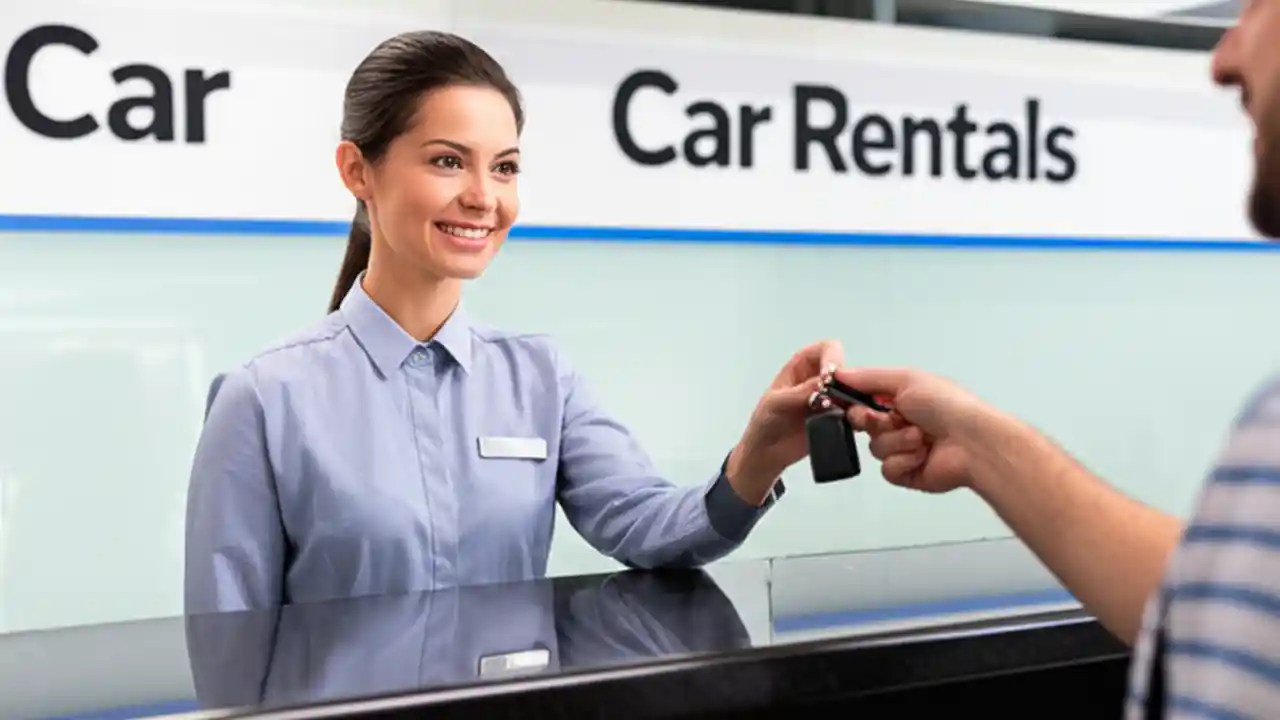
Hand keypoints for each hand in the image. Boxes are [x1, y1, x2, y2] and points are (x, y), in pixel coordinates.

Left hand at [726, 339, 844, 503]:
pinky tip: (853, 424)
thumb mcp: (776, 403)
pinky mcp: (837, 419)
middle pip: (845, 369)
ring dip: (855, 400)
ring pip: (853, 391)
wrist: (766, 453)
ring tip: (850, 414)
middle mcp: (819, 379)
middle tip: (843, 400)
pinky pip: (854, 412)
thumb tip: (825, 383)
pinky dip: (858, 416)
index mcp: (802, 366)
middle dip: (848, 381)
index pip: (825, 348)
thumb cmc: (765, 422)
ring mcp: (830, 399)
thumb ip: (799, 392)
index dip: (832, 357)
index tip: (831, 377)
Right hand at [835, 367, 985, 493]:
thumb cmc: (948, 406)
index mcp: (900, 399)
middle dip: (875, 422)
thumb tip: (839, 373)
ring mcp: (904, 449)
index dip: (855, 404)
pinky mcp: (908, 473)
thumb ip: (868, 378)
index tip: (854, 403)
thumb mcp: (905, 379)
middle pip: (864, 425)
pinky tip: (922, 455)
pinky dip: (904, 461)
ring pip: (875, 448)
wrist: (972, 442)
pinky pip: (887, 470)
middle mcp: (901, 423)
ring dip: (897, 441)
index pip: (863, 401)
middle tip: (893, 419)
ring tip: (921, 437)